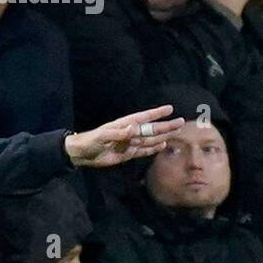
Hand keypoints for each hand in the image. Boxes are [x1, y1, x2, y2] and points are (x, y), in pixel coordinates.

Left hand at [64, 105, 184, 167]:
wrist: (82, 155)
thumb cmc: (90, 141)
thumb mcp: (103, 135)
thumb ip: (119, 133)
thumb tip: (134, 128)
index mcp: (125, 124)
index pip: (144, 117)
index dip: (156, 113)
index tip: (170, 108)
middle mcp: (130, 133)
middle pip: (151, 129)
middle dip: (166, 126)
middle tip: (180, 122)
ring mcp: (130, 144)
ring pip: (150, 140)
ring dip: (163, 136)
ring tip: (176, 132)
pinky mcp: (127, 154)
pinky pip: (143, 151)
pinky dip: (152, 149)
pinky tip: (162, 145)